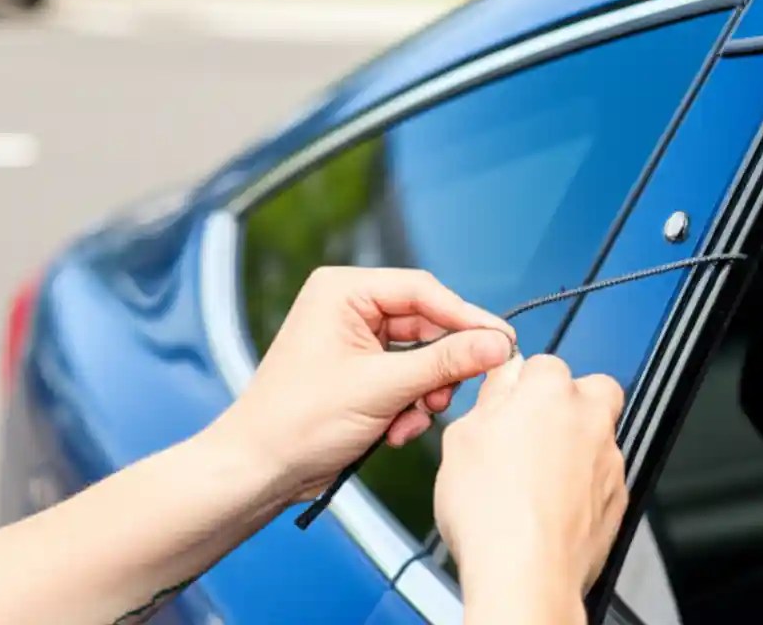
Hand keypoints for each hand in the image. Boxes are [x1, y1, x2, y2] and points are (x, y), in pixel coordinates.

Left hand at [208, 267, 515, 502]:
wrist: (259, 471)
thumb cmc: (298, 421)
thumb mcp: (382, 388)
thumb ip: (445, 362)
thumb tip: (499, 344)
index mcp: (344, 290)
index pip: (424, 291)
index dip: (467, 318)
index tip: (503, 342)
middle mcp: (351, 307)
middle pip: (428, 325)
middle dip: (440, 367)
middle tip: (455, 393)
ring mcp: (357, 342)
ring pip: (423, 357)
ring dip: (425, 393)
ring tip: (409, 420)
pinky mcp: (363, 374)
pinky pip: (409, 379)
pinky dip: (410, 407)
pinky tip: (393, 431)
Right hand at [434, 355, 626, 623]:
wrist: (525, 574)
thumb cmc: (490, 511)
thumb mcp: (462, 439)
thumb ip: (490, 399)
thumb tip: (502, 380)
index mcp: (549, 392)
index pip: (543, 364)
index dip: (522, 385)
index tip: (507, 404)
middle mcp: (589, 418)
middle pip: (590, 390)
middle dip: (568, 403)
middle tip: (534, 431)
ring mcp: (609, 459)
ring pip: (599, 436)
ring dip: (575, 447)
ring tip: (535, 479)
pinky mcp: (618, 499)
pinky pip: (603, 478)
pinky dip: (583, 486)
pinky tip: (551, 506)